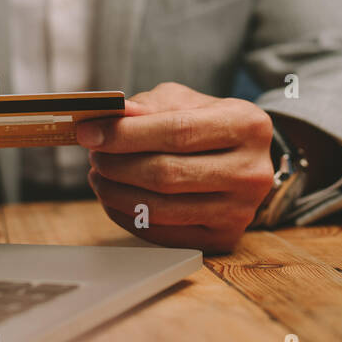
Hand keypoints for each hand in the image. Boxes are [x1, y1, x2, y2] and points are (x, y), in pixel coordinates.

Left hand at [76, 82, 275, 253]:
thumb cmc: (208, 124)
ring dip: (116, 192)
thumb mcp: (186, 102)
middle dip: (118, 165)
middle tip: (93, 155)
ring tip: (100, 174)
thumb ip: (149, 106)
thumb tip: (110, 118)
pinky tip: (115, 197)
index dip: (127, 134)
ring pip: (161, 208)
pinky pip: (162, 234)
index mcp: (247, 125)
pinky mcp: (223, 239)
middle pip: (167, 174)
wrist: (244, 160)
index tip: (90, 133)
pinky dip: (128, 216)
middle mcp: (251, 171)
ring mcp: (240, 211)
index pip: (178, 132)